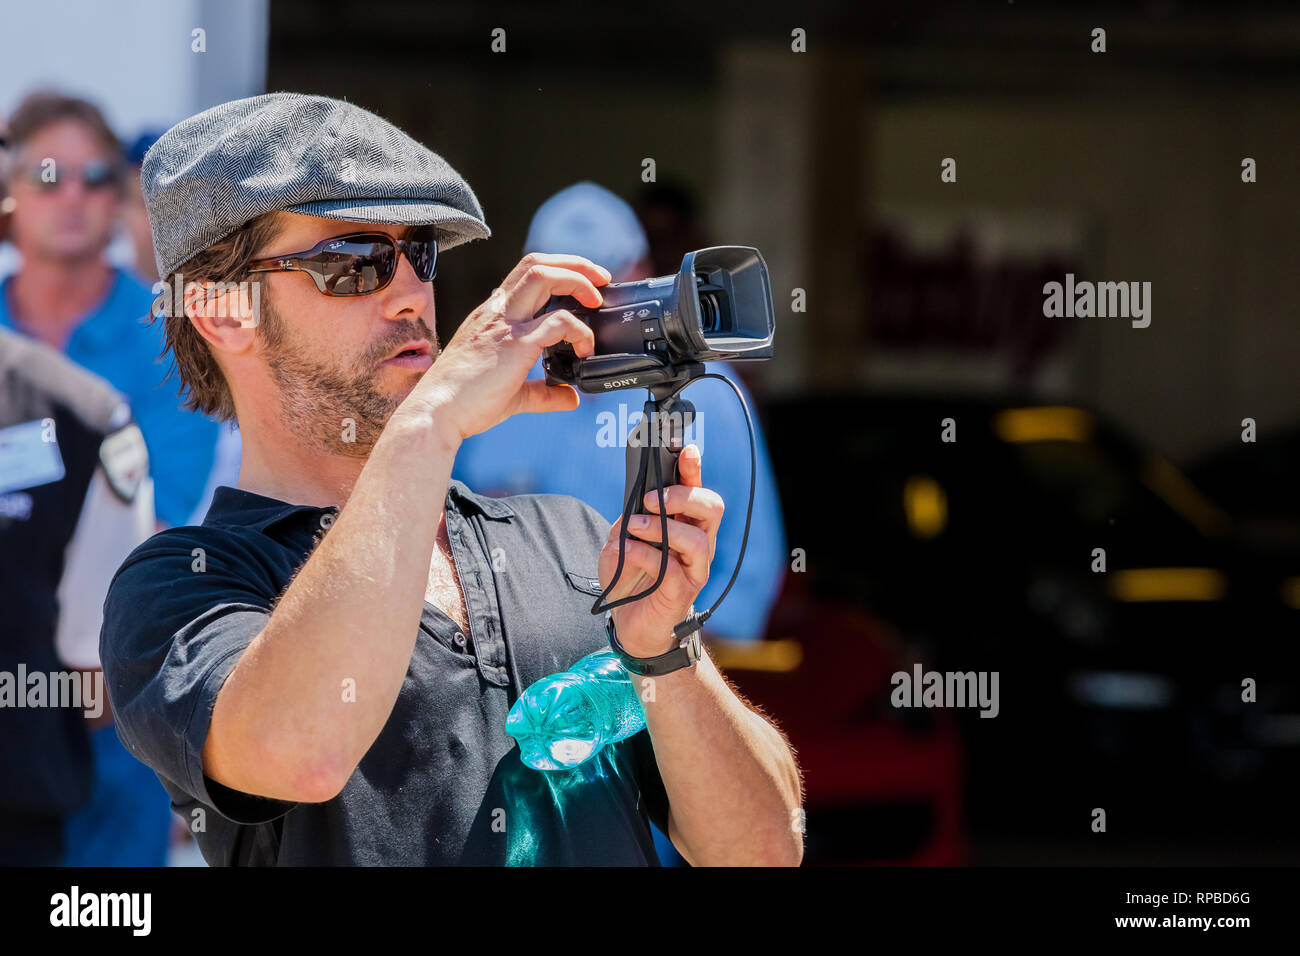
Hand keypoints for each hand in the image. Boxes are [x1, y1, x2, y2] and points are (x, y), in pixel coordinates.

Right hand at [401, 253, 609, 441]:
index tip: (583, 286)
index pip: (526, 275)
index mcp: (492, 316)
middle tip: (601, 280)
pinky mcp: (515, 344)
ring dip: (578, 281)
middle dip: (575, 264)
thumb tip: (571, 398)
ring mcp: (505, 324)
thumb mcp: (513, 396)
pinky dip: (580, 329)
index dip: (558, 271)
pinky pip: (558, 320)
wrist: (437, 413)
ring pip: (543, 275)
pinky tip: (585, 348)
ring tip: (596, 301)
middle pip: (536, 263)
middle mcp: (497, 311)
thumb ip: (543, 393)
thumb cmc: (465, 404)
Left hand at [598, 444, 723, 658]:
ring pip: (698, 539)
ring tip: (635, 527)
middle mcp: (698, 543)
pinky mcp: (682, 591)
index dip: (694, 468)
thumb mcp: (621, 540)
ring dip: (663, 527)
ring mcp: (694, 568)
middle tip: (653, 500)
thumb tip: (635, 505)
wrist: (629, 625)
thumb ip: (630, 519)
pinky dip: (647, 554)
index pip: (697, 489)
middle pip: (712, 507)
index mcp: (685, 524)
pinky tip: (630, 551)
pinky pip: (671, 568)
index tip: (685, 449)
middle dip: (684, 495)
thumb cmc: (630, 578)